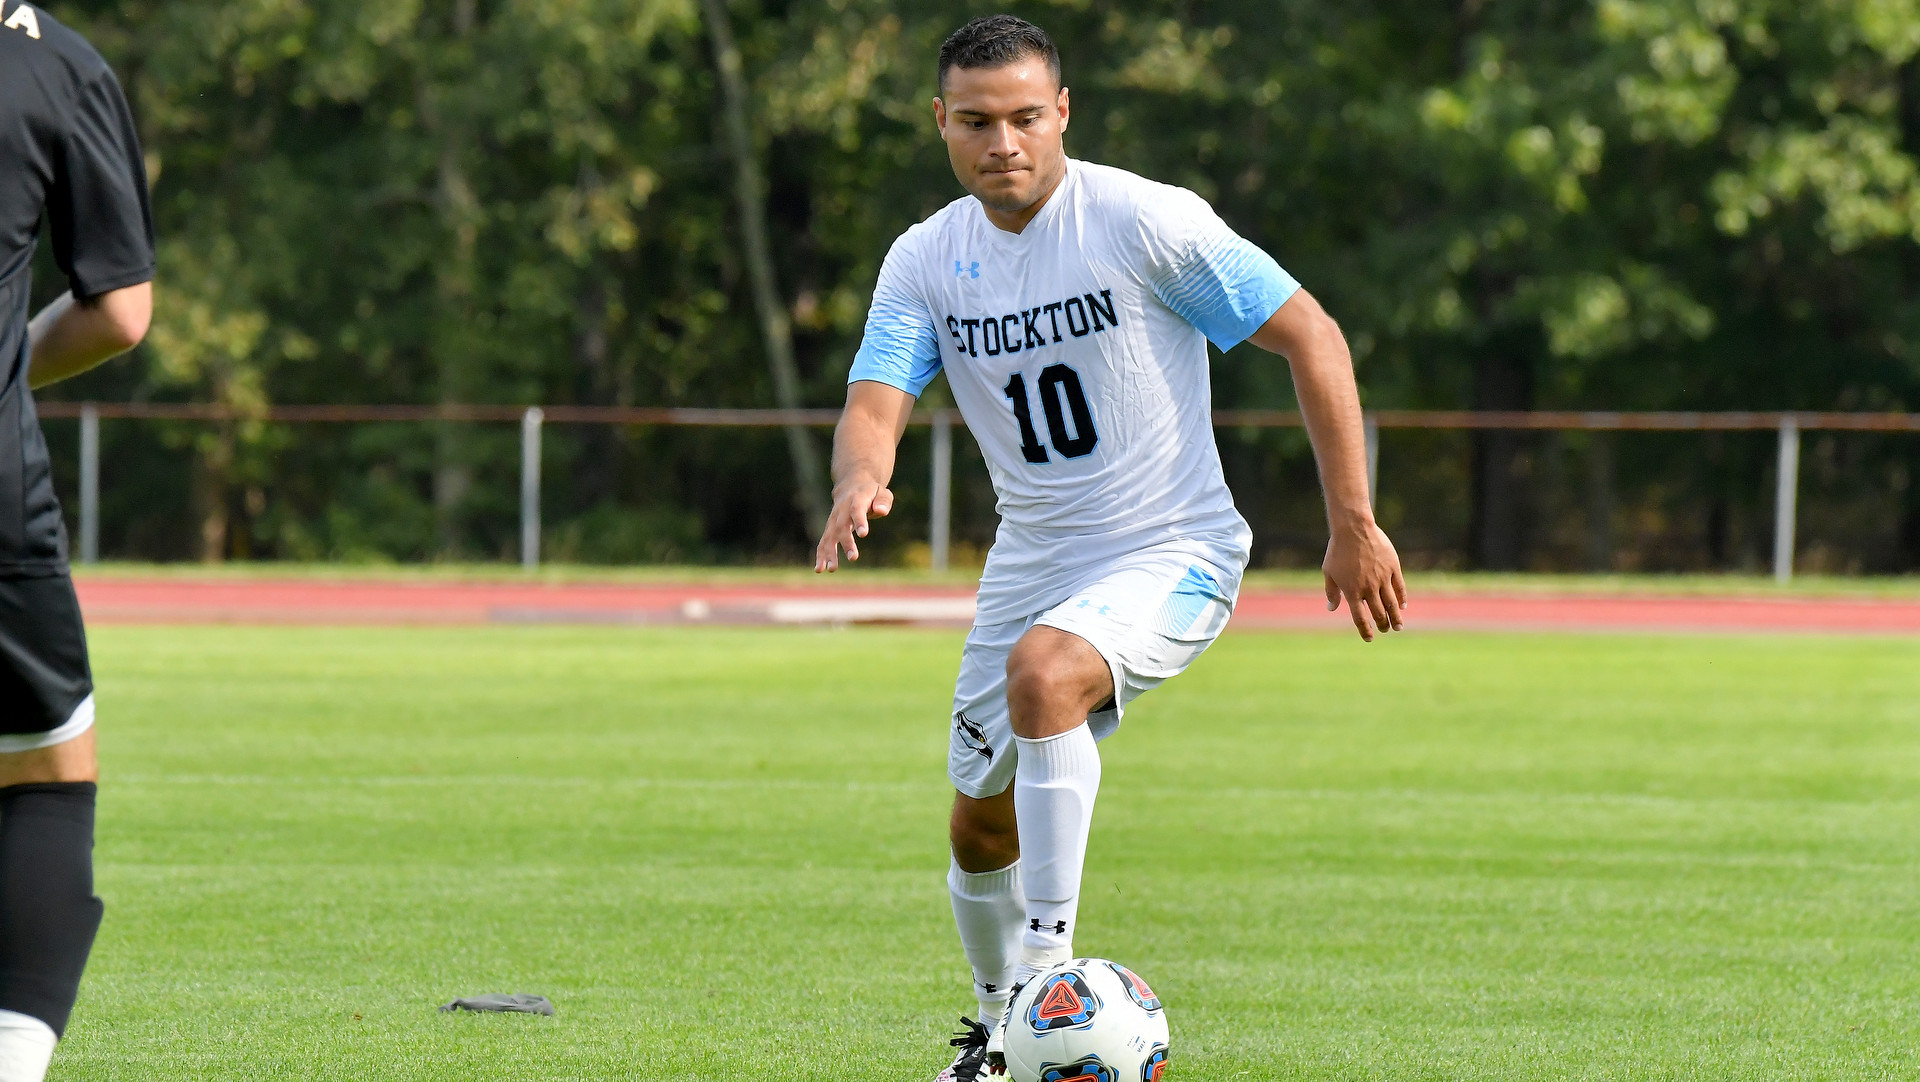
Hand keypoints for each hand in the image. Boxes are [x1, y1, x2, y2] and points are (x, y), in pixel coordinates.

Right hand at [814, 476, 894, 572]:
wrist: (850, 486)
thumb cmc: (871, 492)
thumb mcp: (882, 492)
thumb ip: (883, 501)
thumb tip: (881, 511)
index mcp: (856, 499)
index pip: (857, 510)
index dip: (860, 521)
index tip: (863, 534)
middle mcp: (842, 510)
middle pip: (842, 526)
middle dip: (846, 542)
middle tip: (853, 558)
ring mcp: (833, 520)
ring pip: (830, 536)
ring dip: (830, 552)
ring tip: (832, 569)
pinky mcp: (829, 529)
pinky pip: (823, 542)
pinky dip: (821, 555)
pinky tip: (820, 569)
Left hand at [1323, 521, 1406, 641]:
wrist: (1354, 529)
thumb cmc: (1338, 550)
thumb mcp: (1329, 572)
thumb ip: (1332, 592)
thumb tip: (1331, 609)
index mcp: (1352, 591)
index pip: (1360, 618)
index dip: (1365, 630)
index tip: (1369, 638)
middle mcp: (1368, 588)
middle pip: (1378, 613)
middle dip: (1382, 624)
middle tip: (1385, 629)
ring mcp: (1382, 578)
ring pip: (1392, 604)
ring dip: (1395, 617)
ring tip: (1398, 627)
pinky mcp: (1393, 568)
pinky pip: (1400, 588)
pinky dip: (1402, 599)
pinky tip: (1402, 606)